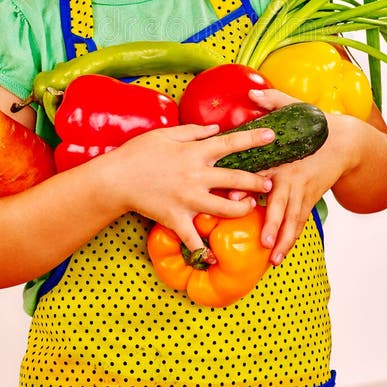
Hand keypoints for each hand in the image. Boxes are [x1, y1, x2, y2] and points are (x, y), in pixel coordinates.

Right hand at [105, 122, 274, 251]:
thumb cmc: (138, 153)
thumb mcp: (165, 134)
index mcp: (195, 152)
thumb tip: (215, 128)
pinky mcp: (177, 219)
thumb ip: (193, 131)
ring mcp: (188, 200)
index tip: (272, 136)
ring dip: (242, 209)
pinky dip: (205, 251)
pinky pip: (195, 240)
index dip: (253, 139)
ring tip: (249, 207)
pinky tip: (215, 259)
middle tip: (269, 184)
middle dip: (257, 182)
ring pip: (226, 209)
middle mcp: (196, 176)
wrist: (115, 179)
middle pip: (237, 179)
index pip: (230, 143)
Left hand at [247, 88, 358, 264]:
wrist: (347, 143)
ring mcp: (304, 191)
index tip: (235, 197)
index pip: (264, 170)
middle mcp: (294, 177)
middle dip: (272, 222)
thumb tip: (252, 92)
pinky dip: (290, 240)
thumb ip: (273, 101)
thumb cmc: (316, 125)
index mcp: (285, 155)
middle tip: (261, 240)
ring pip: (293, 219)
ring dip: (283, 238)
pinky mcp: (310, 200)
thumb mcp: (296, 108)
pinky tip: (279, 256)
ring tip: (272, 257)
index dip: (249, 184)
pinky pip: (299, 223)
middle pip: (282, 202)